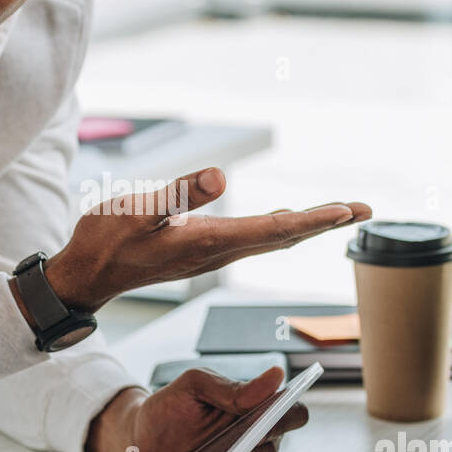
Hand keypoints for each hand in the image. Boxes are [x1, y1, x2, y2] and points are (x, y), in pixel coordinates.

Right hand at [43, 167, 370, 312]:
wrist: (86, 274)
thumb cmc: (105, 241)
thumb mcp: (137, 211)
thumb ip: (178, 193)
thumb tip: (222, 177)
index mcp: (209, 242)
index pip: (274, 229)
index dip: (315, 219)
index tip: (349, 210)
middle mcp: (218, 252)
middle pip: (283, 235)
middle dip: (325, 222)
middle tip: (364, 210)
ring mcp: (211, 254)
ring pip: (271, 238)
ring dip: (307, 225)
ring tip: (338, 213)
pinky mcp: (201, 250)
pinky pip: (253, 239)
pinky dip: (279, 228)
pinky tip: (285, 221)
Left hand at [87, 367, 308, 451]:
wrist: (135, 444)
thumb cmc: (166, 411)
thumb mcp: (191, 386)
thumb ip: (230, 386)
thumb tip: (274, 376)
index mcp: (255, 411)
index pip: (292, 413)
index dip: (289, 414)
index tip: (273, 414)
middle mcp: (256, 442)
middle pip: (274, 448)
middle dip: (253, 443)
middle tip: (231, 440)